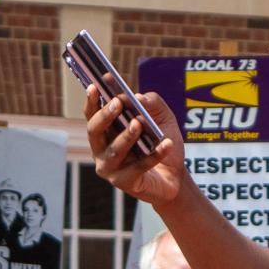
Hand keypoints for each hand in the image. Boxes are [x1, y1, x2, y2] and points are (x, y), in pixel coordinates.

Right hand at [85, 86, 185, 206]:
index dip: (92, 100)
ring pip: (115, 150)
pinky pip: (139, 167)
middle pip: (95, 131)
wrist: (175, 176)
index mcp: (105, 132)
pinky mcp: (125, 182)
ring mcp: (111, 168)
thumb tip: (139, 97)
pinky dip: (154, 155)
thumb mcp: (163, 118)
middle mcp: (101, 150)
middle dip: (105, 116)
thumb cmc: (161, 143)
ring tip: (139, 123)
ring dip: (126, 136)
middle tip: (118, 102)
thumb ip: (153, 103)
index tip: (94, 86)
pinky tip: (166, 144)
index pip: (92, 114)